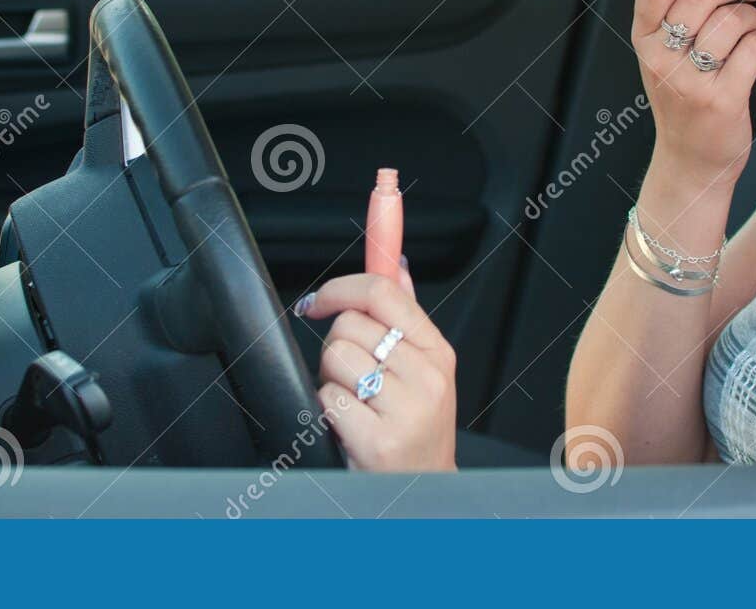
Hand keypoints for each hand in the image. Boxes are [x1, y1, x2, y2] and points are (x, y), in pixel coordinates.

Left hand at [294, 271, 457, 471]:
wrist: (423, 490)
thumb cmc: (416, 428)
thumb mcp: (423, 370)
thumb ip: (406, 315)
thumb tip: (397, 265)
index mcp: (437, 351)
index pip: (382, 291)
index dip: (339, 287)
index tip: (318, 301)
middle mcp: (427, 376)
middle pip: (349, 325)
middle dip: (336, 349)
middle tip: (353, 379)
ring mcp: (406, 409)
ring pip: (335, 358)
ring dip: (331, 382)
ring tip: (355, 404)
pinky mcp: (379, 441)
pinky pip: (328, 399)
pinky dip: (327, 412)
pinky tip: (349, 427)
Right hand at [631, 0, 755, 179]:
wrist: (690, 160)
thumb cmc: (685, 97)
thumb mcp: (666, 52)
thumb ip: (683, 8)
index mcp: (643, 40)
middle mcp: (660, 59)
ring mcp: (690, 82)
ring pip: (733, 19)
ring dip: (753, 16)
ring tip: (750, 29)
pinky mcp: (722, 100)